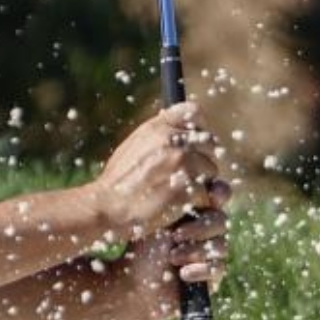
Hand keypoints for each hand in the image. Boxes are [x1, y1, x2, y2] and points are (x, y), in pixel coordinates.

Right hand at [86, 102, 220, 240]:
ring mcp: (183, 162)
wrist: (108, 208)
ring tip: (176, 194)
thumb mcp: (133, 146)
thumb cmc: (118, 183)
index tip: (198, 139)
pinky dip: (197, 202)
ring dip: (201, 183)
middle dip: (203, 159)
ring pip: (211, 170)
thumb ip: (158, 136)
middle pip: (209, 143)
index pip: (193, 111)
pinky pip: (206, 193)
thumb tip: (183, 133)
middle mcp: (172, 139)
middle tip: (190, 175)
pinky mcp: (190, 185)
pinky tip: (177, 207)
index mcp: (157, 127)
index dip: (199, 126)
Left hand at [119, 178, 231, 302]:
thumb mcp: (158, 219)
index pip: (219, 194)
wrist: (134, 283)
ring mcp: (211, 252)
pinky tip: (183, 273)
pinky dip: (200, 270)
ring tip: (173, 257)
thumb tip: (198, 183)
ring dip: (196, 251)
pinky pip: (218, 268)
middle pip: (221, 220)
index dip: (219, 193)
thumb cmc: (141, 248)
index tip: (212, 196)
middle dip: (200, 228)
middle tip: (176, 235)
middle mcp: (206, 229)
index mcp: (195, 209)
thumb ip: (179, 201)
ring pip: (221, 246)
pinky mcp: (211, 274)